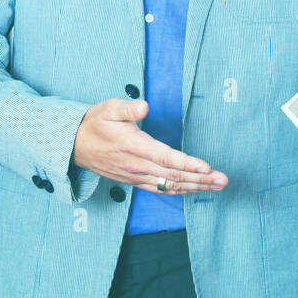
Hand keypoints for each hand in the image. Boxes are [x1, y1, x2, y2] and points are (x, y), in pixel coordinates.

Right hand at [72, 99, 227, 193]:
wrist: (74, 146)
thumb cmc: (95, 123)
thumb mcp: (108, 108)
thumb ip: (128, 108)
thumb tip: (145, 106)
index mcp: (134, 146)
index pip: (166, 157)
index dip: (188, 164)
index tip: (207, 167)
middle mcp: (137, 165)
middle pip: (174, 175)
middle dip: (201, 178)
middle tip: (223, 180)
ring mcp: (136, 176)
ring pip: (170, 185)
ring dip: (195, 186)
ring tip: (217, 186)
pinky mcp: (135, 181)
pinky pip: (160, 189)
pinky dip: (180, 190)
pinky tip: (194, 189)